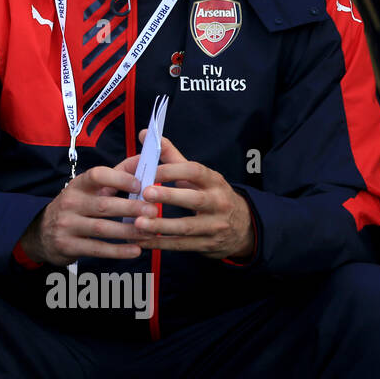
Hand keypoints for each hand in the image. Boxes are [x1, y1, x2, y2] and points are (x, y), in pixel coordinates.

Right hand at [20, 156, 157, 266]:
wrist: (42, 232)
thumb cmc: (76, 207)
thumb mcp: (89, 189)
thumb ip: (117, 176)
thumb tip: (145, 160)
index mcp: (78, 185)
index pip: (96, 175)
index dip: (119, 178)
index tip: (140, 184)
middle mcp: (70, 202)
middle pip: (104, 205)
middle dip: (130, 208)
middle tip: (153, 210)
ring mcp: (67, 225)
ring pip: (102, 228)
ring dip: (128, 231)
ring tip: (150, 232)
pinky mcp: (68, 245)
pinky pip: (97, 248)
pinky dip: (118, 250)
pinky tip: (135, 250)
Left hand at [127, 131, 254, 259]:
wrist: (242, 227)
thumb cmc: (210, 194)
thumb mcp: (198, 176)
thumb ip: (171, 156)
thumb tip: (145, 133)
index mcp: (214, 181)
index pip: (195, 171)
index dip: (172, 170)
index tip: (150, 171)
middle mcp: (218, 202)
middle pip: (194, 199)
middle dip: (169, 196)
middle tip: (145, 193)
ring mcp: (215, 226)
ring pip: (187, 227)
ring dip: (161, 226)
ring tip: (138, 223)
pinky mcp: (208, 245)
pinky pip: (182, 245)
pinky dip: (161, 243)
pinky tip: (142, 241)